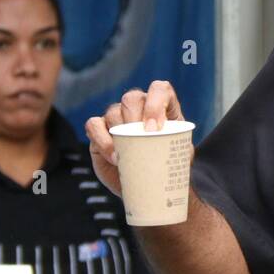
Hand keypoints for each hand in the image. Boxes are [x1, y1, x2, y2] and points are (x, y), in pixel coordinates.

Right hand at [84, 80, 187, 196]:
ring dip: (118, 133)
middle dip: (134, 118)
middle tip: (139, 140)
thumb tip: (171, 148)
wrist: (146, 184)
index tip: (155, 129)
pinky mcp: (99, 130)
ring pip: (113, 111)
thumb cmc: (165, 165)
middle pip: (132, 98)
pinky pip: (93, 124)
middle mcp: (139, 107)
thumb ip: (179, 150)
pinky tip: (114, 156)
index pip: (160, 89)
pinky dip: (102, 140)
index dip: (156, 103)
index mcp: (163, 107)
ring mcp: (117, 117)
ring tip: (126, 156)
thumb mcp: (179, 157)